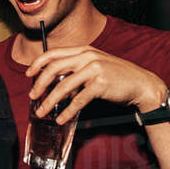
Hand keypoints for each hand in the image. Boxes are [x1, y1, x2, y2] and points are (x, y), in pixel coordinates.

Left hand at [26, 45, 167, 122]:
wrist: (140, 83)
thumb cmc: (116, 76)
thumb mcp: (95, 66)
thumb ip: (76, 71)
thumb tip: (56, 87)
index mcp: (84, 50)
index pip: (53, 53)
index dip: (38, 63)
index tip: (29, 74)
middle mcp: (87, 56)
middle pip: (54, 68)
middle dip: (40, 84)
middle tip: (32, 96)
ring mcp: (94, 69)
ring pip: (63, 87)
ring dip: (50, 101)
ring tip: (42, 111)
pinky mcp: (100, 84)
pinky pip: (78, 100)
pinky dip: (68, 111)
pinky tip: (62, 118)